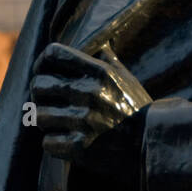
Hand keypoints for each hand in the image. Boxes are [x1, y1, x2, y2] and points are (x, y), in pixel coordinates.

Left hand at [31, 42, 152, 171]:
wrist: (153, 145)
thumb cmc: (137, 109)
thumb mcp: (126, 78)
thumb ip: (108, 60)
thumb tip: (100, 42)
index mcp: (100, 72)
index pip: (53, 54)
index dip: (42, 63)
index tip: (43, 72)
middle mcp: (90, 93)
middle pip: (38, 85)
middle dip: (39, 95)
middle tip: (48, 102)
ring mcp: (84, 121)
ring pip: (38, 115)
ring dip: (45, 120)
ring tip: (55, 123)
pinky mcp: (80, 147)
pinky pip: (47, 142)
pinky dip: (53, 143)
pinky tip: (65, 141)